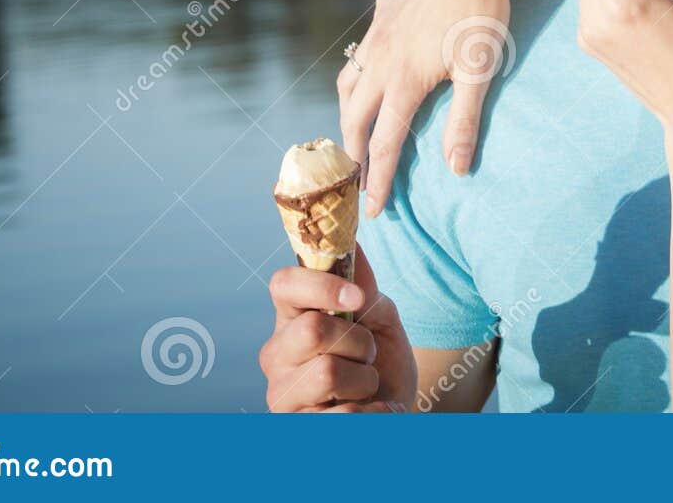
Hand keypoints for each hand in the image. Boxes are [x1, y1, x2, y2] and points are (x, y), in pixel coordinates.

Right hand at [260, 246, 417, 412]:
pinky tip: (366, 413)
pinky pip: (344, 416)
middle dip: (358, 341)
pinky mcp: (298, 431)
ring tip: (364, 386)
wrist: (395, 413)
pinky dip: (372, 412)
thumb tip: (351, 243)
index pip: (283, 284)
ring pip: (327, 373)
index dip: (321, 285)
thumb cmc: (381, 362)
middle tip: (367, 355)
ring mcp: (282, 396)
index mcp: (292, 318)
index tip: (357, 298)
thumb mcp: (381, 319)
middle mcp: (277, 356)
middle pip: (311, 330)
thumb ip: (365, 287)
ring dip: (366, 379)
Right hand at [338, 0, 518, 215]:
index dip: (376, 181)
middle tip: (355, 176)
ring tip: (357, 131)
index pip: (383, 143)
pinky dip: (358, 74)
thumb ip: (464, 122)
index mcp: (404, 79)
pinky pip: (360, 50)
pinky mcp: (383, 7)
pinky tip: (373, 74)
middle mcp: (381, 57)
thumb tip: (456, 171)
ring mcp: (378, 30)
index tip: (372, 210)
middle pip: (353, 115)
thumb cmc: (484, 12)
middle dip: (352, 150)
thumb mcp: (480, 72)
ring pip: (349, 80)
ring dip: (349, 112)